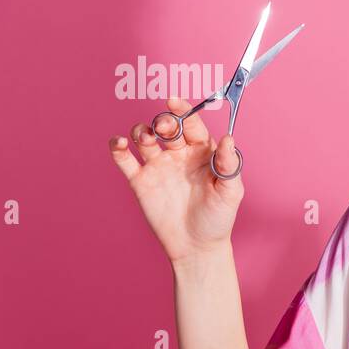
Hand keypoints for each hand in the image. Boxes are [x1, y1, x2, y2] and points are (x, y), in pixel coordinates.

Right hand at [108, 96, 245, 265]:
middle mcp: (179, 154)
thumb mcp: (230, 192)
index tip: (175, 101)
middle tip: (165, 128)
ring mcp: (158, 166)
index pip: (192, 125)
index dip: (184, 111)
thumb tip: (229, 139)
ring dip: (142, 131)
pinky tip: (119, 143)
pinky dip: (118, 146)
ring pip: (145, 137)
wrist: (196, 246)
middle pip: (167, 128)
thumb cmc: (218, 218)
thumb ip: (229, 165)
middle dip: (164, 122)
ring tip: (146, 138)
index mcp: (202, 152)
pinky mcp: (140, 180)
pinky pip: (125, 158)